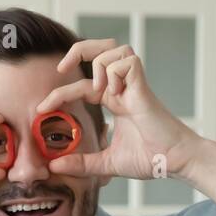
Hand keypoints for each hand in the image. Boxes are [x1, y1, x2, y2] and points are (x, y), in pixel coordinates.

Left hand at [35, 39, 201, 181]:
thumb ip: (81, 163)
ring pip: (114, 51)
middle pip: (103, 50)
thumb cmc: (150, 159)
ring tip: (99, 93)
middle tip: (62, 70)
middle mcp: (123, 89)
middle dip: (79, 51)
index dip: (61, 92)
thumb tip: (54, 166)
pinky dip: (115, 73)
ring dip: (99, 67)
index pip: (82, 85)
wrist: (174, 162)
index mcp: (114, 102)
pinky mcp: (144, 88)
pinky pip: (128, 62)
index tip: (41, 108)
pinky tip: (116, 95)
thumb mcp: (106, 164)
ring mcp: (134, 86)